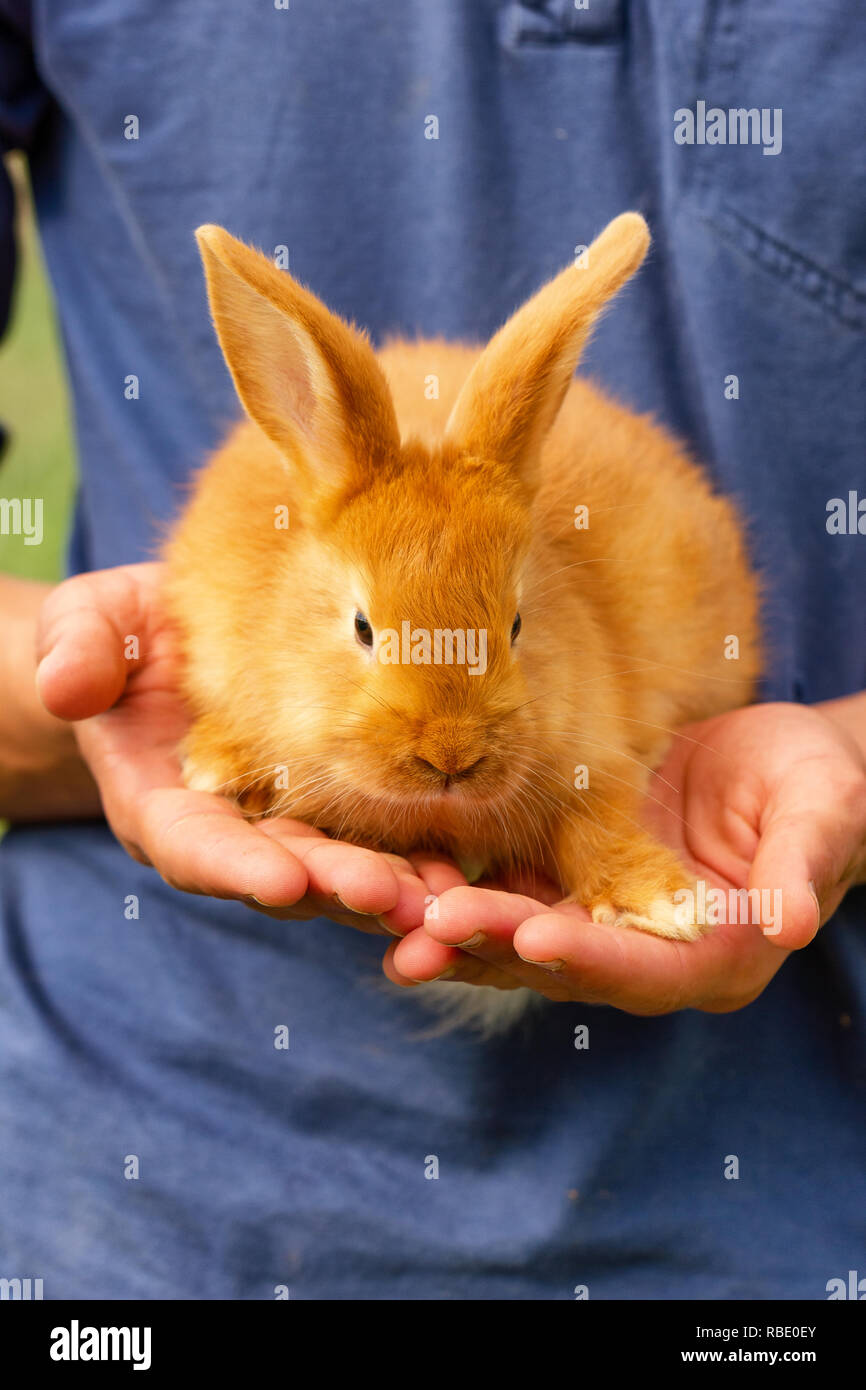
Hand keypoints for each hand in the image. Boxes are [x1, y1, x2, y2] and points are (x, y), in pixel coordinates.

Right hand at [36, 563, 464, 930]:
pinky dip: (424, 862)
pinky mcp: (344, 812)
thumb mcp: (91, 625)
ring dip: (395, 890)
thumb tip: (66, 688)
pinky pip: (386, 846)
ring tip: (446, 896)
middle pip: (284, 875)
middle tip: (390, 896)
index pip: (195, 848)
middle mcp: (234, 833)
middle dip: (335, 887)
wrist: (187, 637)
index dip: (236, 868)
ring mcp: (292, 828)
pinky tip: (472, 866)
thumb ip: (77, 650)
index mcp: (164, 804)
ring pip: (344, 874)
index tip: (281, 881)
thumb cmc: (130, 633)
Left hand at [383, 702, 865, 1012]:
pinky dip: (451, 887)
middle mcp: (644, 956)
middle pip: (560, 959)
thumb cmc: (820, 788)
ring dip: (453, 925)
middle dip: (495, 941)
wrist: (784, 762)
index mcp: (712, 957)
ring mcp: (599, 920)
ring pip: (514, 933)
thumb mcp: (824, 814)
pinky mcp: (566, 878)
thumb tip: (793, 925)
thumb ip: (804, 867)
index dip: (589, 956)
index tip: (534, 937)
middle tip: (432, 922)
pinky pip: (501, 889)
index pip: (642, 969)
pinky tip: (394, 879)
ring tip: (387, 912)